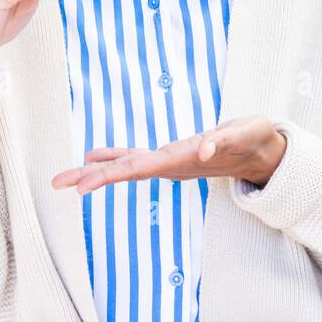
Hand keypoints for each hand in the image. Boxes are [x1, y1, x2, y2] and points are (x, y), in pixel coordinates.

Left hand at [51, 115, 287, 194]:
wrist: (263, 154)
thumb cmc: (256, 141)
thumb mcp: (246, 134)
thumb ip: (225, 140)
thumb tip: (204, 147)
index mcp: (183, 160)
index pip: (140, 169)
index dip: (110, 175)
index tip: (83, 187)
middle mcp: (171, 165)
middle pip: (126, 172)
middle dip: (92, 177)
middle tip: (58, 183)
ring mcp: (170, 162)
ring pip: (127, 167)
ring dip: (96, 171)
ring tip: (66, 177)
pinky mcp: (172, 155)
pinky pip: (136, 157)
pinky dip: (114, 155)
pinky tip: (93, 155)